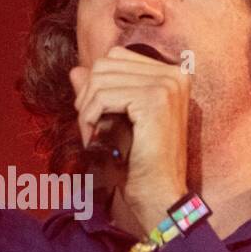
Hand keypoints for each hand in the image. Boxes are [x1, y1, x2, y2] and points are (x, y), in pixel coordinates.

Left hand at [70, 46, 188, 229]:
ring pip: (101, 78)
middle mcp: (174, 74)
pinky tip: (93, 137)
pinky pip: (104, 96)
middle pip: (106, 64)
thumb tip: (75, 70)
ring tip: (90, 134)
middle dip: (87, 95)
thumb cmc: (139, 162)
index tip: (92, 114)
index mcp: (171, 74)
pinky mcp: (155, 99)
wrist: (159, 194)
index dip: (95, 83)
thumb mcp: (117, 120)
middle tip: (87, 126)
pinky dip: (90, 116)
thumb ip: (99, 92)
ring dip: (86, 108)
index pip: (116, 57)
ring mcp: (167, 84)